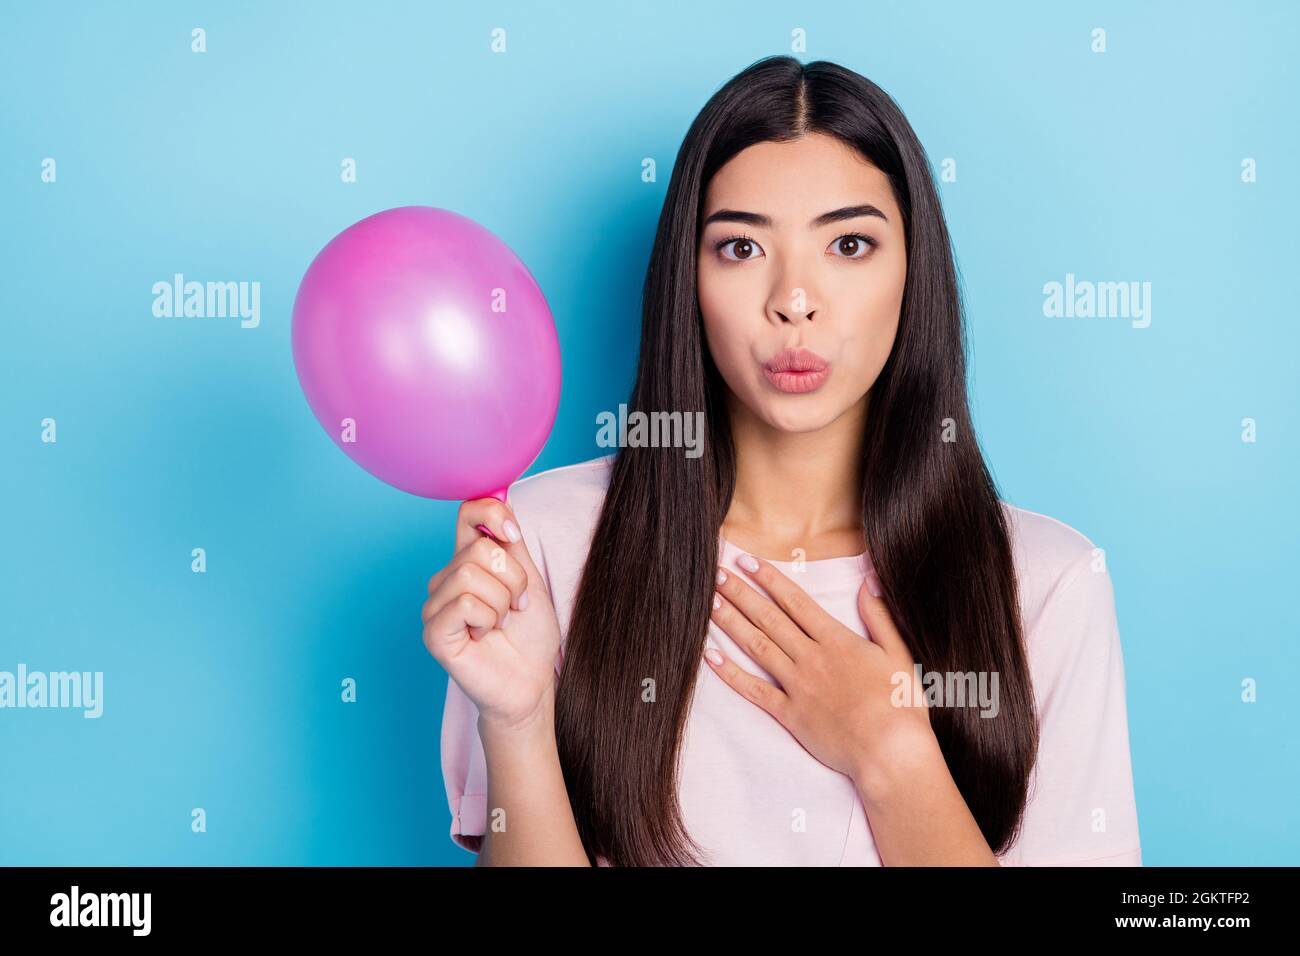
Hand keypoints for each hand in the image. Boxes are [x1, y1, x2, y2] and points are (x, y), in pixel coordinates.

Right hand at [422, 497, 560, 730]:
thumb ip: (511, 544)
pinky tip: (485, 636)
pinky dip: (488, 619)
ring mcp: (436, 606)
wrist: (531, 683)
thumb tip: (502, 497)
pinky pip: (465, 603)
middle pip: (479, 548)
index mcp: (468, 561)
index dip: (492, 514)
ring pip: (472, 574)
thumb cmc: (529, 636)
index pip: (468, 512)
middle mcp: (446, 579)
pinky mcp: (434, 632)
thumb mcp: (528, 580)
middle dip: (513, 579)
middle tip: (515, 606)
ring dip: (503, 602)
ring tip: (501, 623)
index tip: (513, 534)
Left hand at [706, 553, 933, 786]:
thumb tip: (868, 582)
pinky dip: (731, 674)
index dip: (768, 578)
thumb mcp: (898, 653)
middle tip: (717, 574)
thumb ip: (879, 616)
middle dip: (741, 593)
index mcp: (837, 640)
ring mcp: (798, 686)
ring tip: (709, 604)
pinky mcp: (790, 715)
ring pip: (757, 647)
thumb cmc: (900, 705)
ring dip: (731, 623)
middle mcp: (812, 658)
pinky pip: (754, 691)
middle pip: (769, 618)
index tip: (747, 561)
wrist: (890, 752)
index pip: (795, 601)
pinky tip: (712, 657)